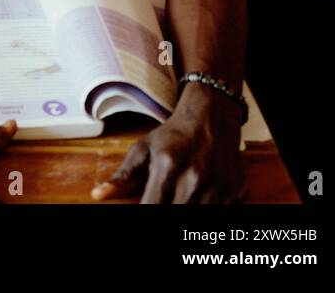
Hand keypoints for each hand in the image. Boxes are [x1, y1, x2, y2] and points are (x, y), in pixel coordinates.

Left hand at [93, 87, 245, 202]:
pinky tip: (199, 200)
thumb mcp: (143, 149)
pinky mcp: (237, 193)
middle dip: (166, 212)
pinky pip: (221, 215)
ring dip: (187, 211)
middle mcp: (194, 179)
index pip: (151, 208)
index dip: (144, 215)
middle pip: (175, 214)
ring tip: (179, 197)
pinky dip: (208, 211)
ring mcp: (218, 187)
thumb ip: (123, 176)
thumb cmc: (173, 136)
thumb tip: (98, 195)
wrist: (211, 118)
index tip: (141, 211)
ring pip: (199, 218)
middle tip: (161, 200)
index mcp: (167, 166)